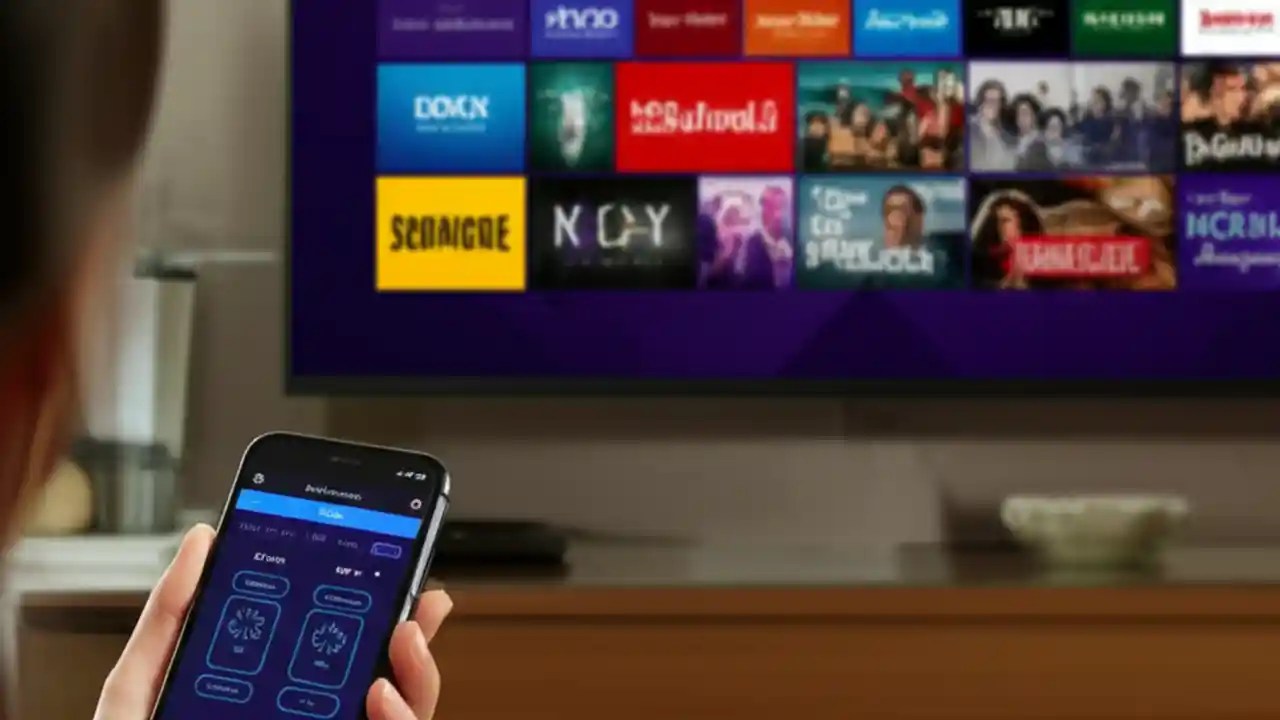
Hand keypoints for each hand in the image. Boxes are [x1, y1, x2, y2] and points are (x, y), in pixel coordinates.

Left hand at [94, 525, 453, 719]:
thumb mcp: (139, 687)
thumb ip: (170, 615)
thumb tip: (201, 541)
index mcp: (274, 700)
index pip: (344, 655)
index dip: (383, 614)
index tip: (403, 576)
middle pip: (390, 685)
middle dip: (417, 639)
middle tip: (418, 607)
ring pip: (405, 718)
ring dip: (419, 678)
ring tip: (401, 643)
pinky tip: (381, 697)